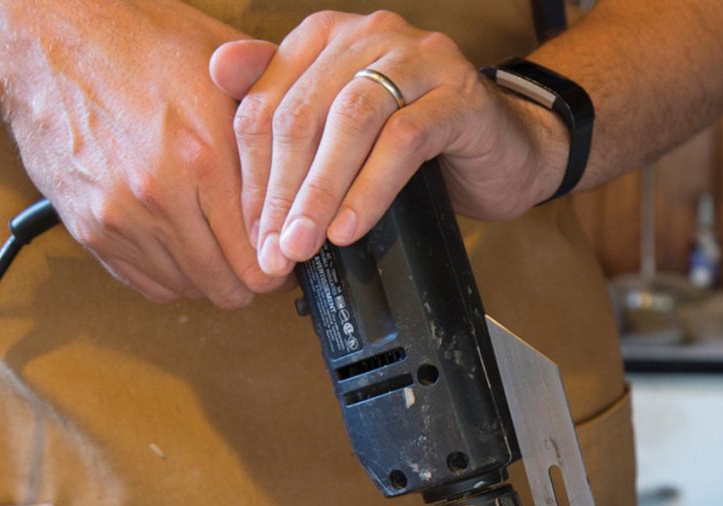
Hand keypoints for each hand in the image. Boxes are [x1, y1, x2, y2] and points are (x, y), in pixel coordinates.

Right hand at [0, 0, 284, 306]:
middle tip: (260, 266)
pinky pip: (149, 285)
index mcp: (202, 156)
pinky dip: (173, 277)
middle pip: (227, 284)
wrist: (46, 43)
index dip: (280, 266)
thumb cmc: (135, 44)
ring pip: (190, 289)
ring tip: (220, 252)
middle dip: (251, 281)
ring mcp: (122, 219)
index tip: (284, 260)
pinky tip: (183, 249)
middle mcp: (160, 196)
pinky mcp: (92, 231)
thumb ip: (271, 115)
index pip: (259, 254)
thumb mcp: (219, 63)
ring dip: (211, 279)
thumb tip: (311, 164)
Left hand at [209, 11, 568, 277]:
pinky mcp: (459, 94)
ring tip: (305, 245)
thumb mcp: (339, 140)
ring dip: (321, 191)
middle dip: (282, 192)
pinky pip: (404, 140)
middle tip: (273, 251)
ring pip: (351, 121)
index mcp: (326, 42)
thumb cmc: (415, 150)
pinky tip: (350, 228)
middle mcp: (369, 37)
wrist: (505, 153)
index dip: (252, 178)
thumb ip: (284, 113)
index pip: (266, 105)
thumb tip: (217, 74)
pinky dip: (371, 189)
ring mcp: (418, 59)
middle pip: (303, 112)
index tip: (250, 239)